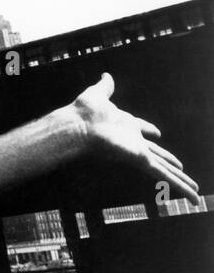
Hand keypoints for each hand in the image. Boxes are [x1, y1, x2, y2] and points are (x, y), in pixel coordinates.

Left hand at [69, 72, 200, 203]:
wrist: (78, 125)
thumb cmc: (84, 111)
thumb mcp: (98, 94)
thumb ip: (105, 86)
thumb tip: (106, 75)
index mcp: (124, 125)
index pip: (142, 128)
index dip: (150, 129)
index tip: (157, 133)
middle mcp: (133, 141)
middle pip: (158, 154)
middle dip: (171, 161)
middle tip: (182, 167)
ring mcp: (138, 153)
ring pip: (166, 170)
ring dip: (183, 181)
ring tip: (196, 192)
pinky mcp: (141, 161)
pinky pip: (164, 176)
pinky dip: (180, 186)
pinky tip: (194, 197)